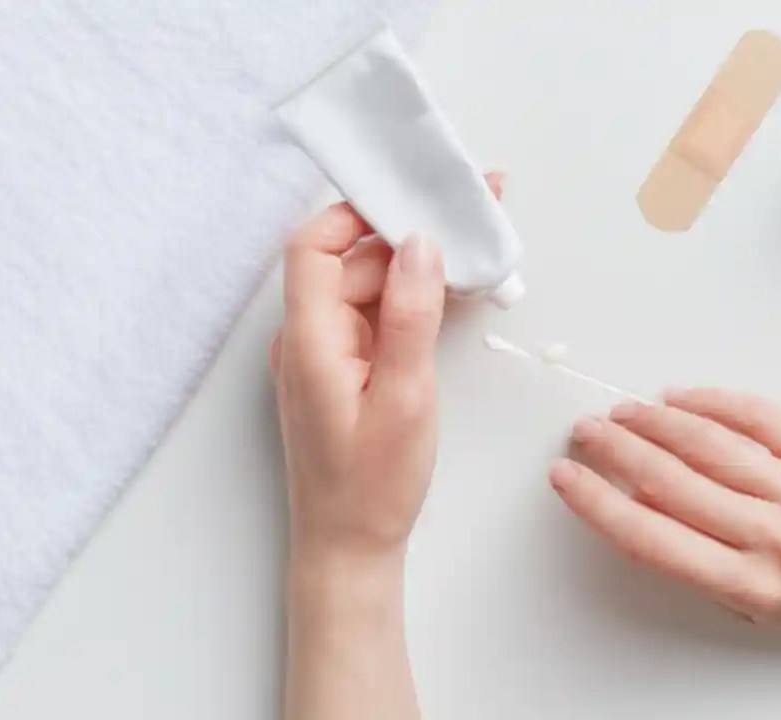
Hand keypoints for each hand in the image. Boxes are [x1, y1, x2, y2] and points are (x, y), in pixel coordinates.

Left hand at [272, 173, 502, 562]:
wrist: (349, 548)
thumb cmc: (372, 485)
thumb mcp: (405, 397)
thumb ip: (410, 315)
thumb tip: (420, 244)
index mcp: (309, 339)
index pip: (316, 247)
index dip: (360, 214)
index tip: (415, 199)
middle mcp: (306, 338)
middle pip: (348, 263)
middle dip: (405, 238)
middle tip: (469, 219)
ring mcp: (323, 355)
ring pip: (364, 288)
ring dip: (413, 270)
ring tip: (474, 257)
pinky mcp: (341, 370)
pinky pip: (371, 318)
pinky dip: (407, 302)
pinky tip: (450, 296)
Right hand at [549, 388, 780, 653]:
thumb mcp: (765, 607)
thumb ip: (707, 560)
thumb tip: (648, 501)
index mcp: (749, 584)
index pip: (649, 535)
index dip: (597, 502)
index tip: (567, 477)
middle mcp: (772, 536)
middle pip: (669, 479)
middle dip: (615, 449)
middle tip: (585, 432)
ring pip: (708, 443)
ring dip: (654, 422)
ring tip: (622, 412)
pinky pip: (761, 417)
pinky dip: (714, 402)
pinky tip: (682, 397)